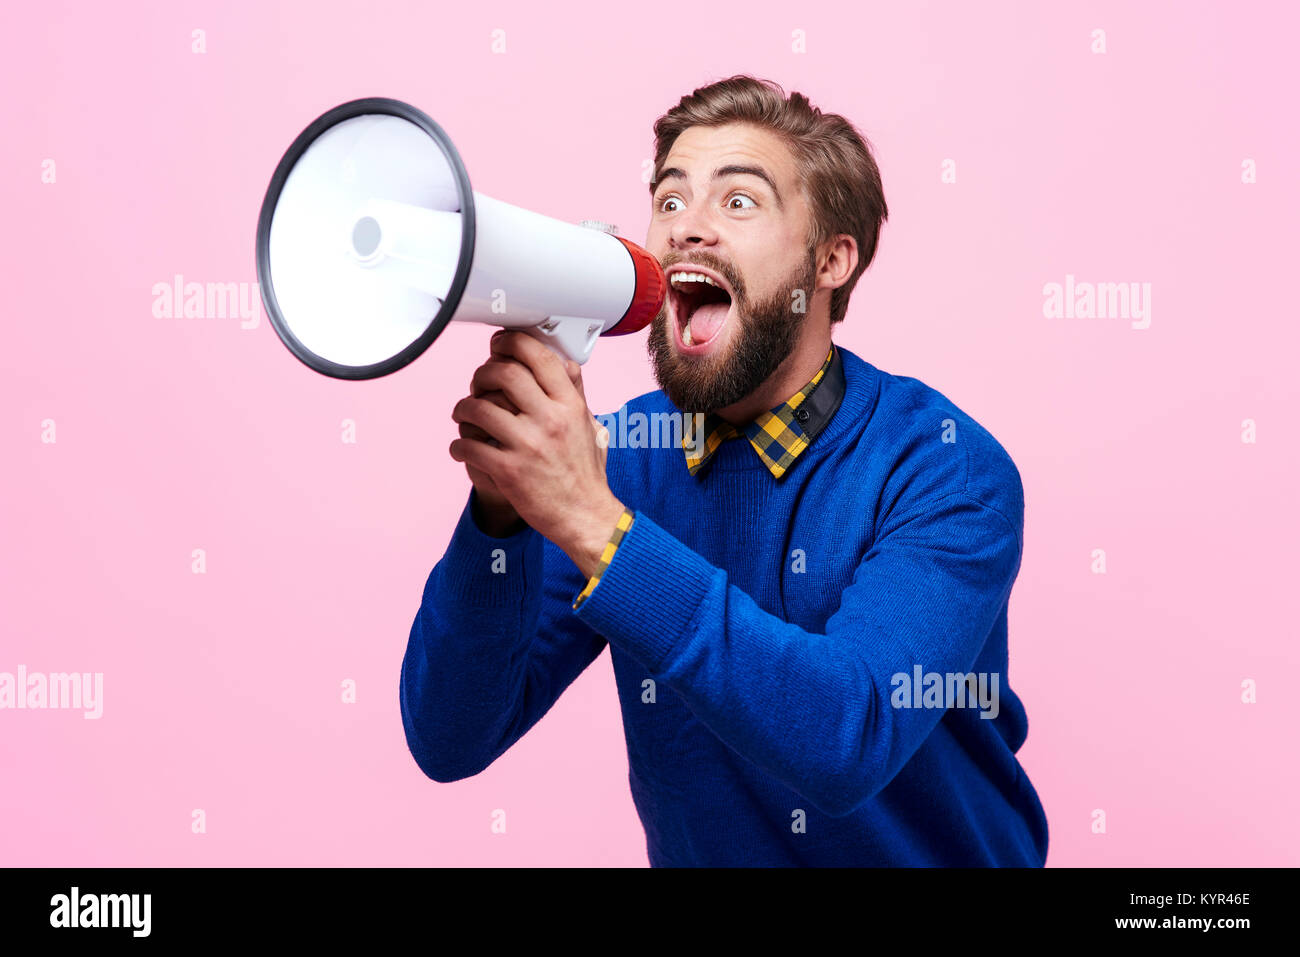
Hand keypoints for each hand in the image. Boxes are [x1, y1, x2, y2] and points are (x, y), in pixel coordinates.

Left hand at [450, 331, 621, 575]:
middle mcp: (550, 420)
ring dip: (463, 408)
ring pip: (478, 407)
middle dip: (483, 372)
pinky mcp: (509, 471)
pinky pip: (469, 446)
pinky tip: (462, 448)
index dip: (512, 343)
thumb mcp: (590, 426)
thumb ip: (575, 394)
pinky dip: (459, 445)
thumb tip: (566, 364)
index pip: (539, 357)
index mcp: (569, 406)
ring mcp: (528, 445)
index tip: (499, 344)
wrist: (584, 516)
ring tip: (463, 414)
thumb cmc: (586, 473)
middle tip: (478, 382)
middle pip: (505, 373)